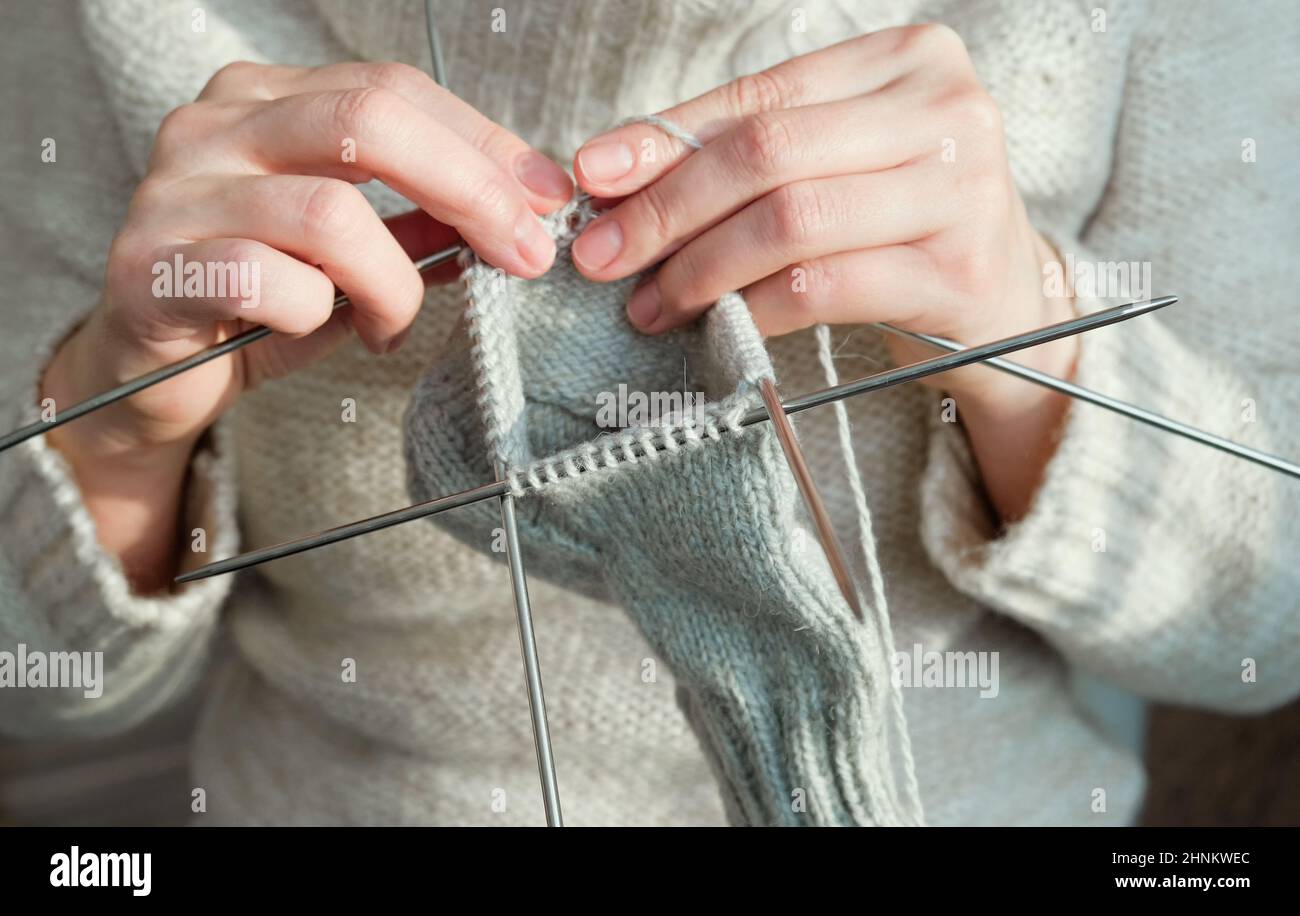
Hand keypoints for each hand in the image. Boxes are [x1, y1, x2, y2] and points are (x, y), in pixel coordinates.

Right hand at [43, 61, 571, 588]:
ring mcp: (174, 191)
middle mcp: (214, 125)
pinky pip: (266, 281)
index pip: (394, 88)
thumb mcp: (355, 249)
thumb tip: (526, 205)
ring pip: (329, 214)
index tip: (547, 199)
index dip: (484, 142)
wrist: (150, 369)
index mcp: (265, 98)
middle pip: (367, 119)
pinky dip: (317, 317)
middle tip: (522, 255)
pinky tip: (321, 332)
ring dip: (392, 283)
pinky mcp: (152, 268)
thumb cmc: (261, 298)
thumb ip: (422, 218)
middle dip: (470, 190)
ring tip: (393, 323)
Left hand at [570, 25, 1075, 519]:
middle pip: (768, 154)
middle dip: (668, 210)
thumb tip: (619, 173)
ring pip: (791, 220)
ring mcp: (961, 191)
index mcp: (907, 60)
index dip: (665, 137)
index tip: (594, 176)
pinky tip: (720, 326)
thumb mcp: (839, 164)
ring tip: (653, 305)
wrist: (1008, 304)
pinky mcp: (958, 273)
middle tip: (604, 257)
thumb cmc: (906, 225)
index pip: (759, 97)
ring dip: (702, 269)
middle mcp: (945, 111)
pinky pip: (825, 286)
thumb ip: (753, 155)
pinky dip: (756, 309)